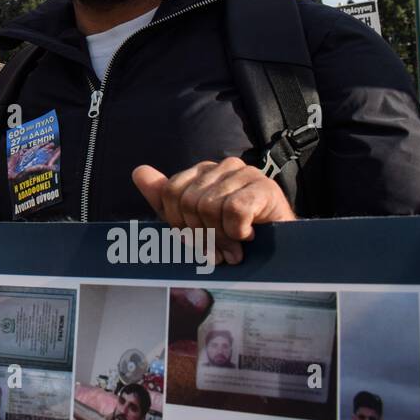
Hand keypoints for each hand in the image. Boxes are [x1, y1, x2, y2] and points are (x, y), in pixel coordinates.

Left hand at [132, 157, 294, 264]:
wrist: (281, 250)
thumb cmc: (235, 236)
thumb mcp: (193, 221)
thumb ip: (164, 197)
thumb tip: (139, 172)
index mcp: (202, 172)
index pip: (170, 193)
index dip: (179, 225)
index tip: (198, 242)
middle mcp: (222, 167)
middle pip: (188, 202)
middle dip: (201, 235)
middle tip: (219, 251)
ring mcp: (245, 173)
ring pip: (210, 207)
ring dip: (221, 238)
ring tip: (234, 247)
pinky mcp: (264, 187)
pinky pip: (234, 210)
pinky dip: (238, 231)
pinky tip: (248, 237)